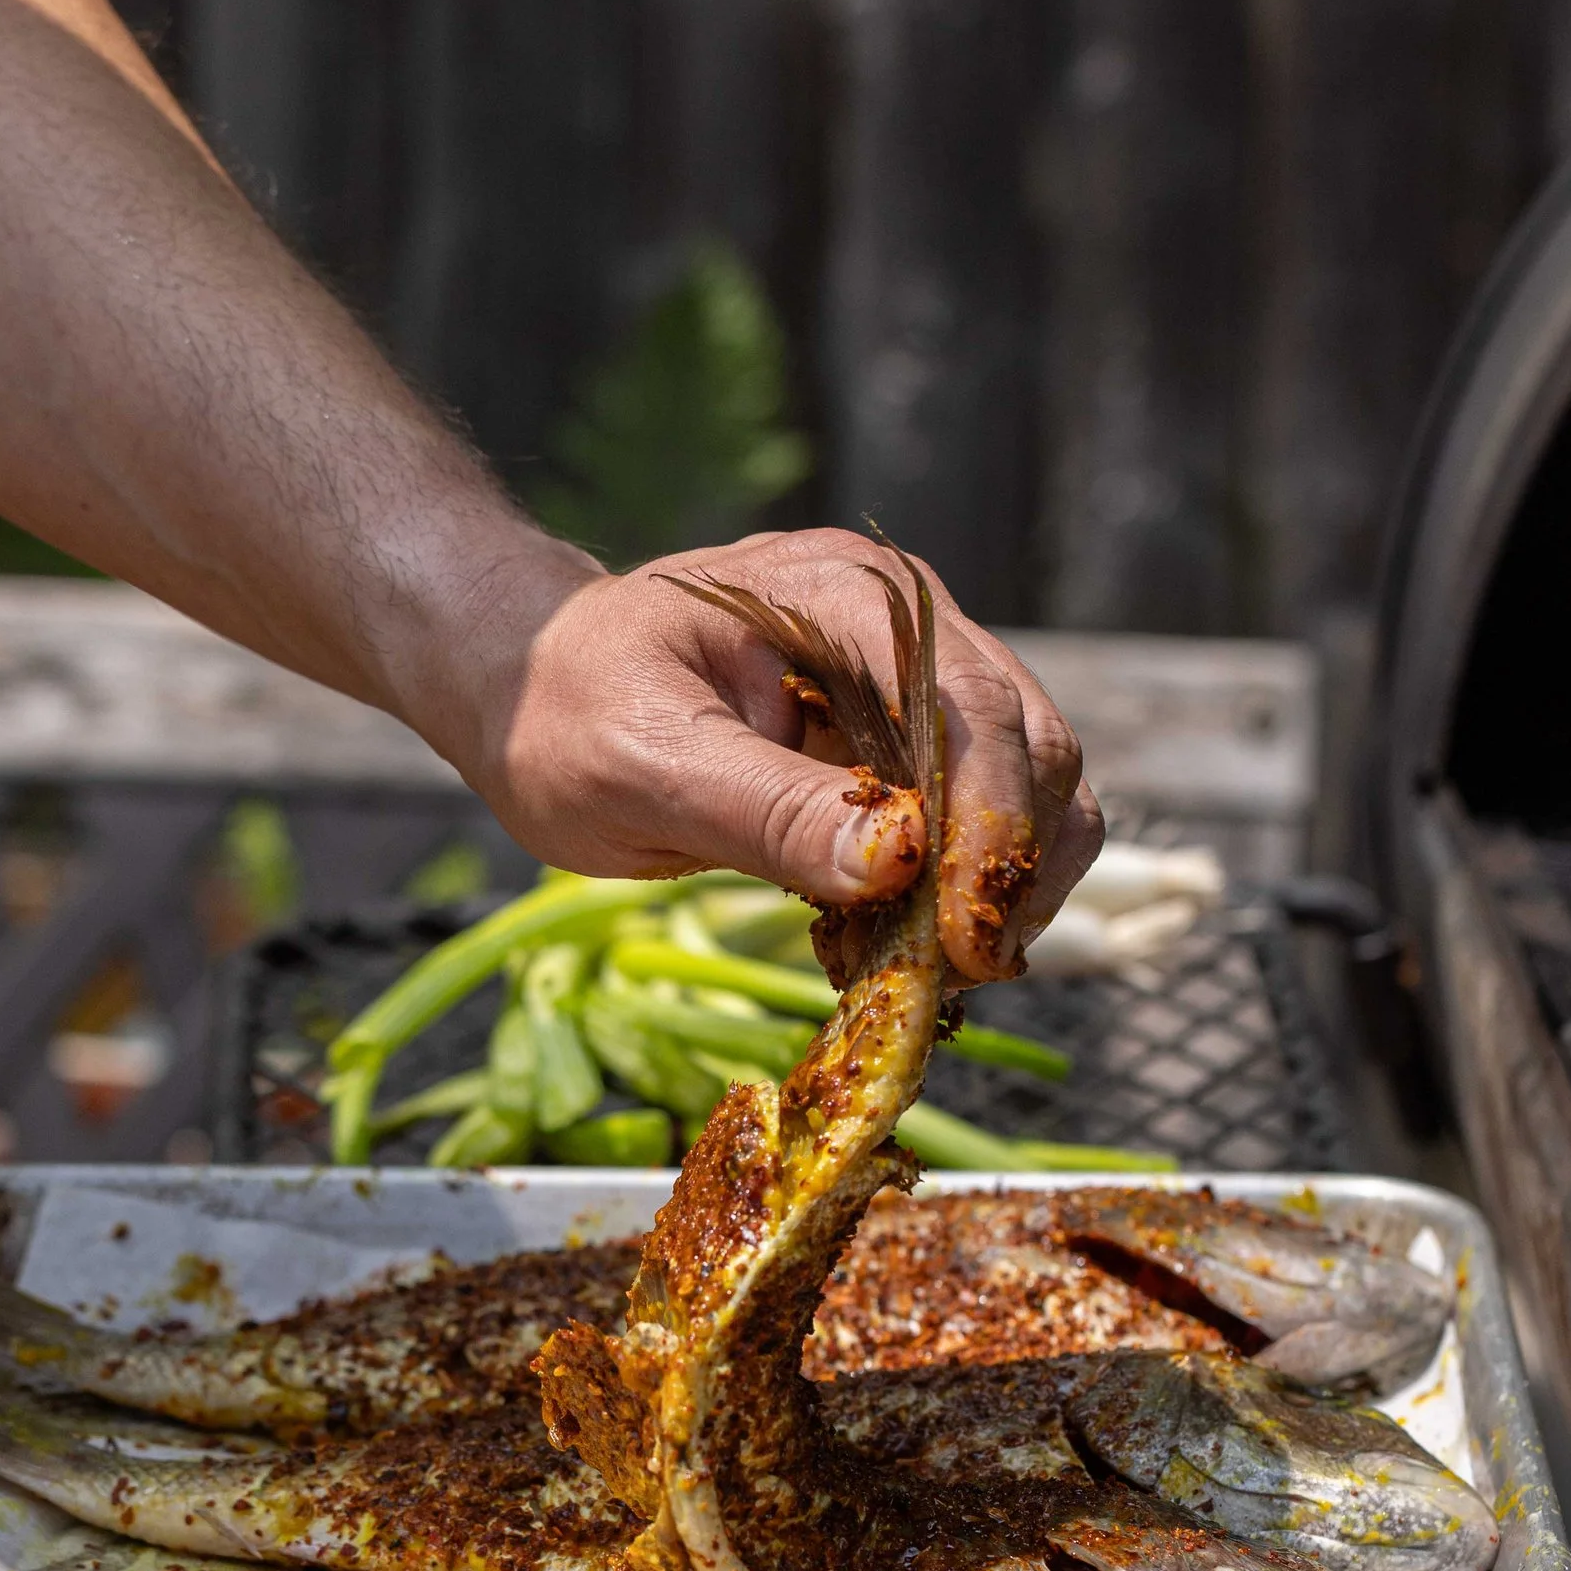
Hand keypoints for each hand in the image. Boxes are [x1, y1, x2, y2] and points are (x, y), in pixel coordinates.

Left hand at [464, 527, 1101, 984]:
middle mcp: (907, 624)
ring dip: (1007, 886)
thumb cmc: (567, 713)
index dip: (990, 826)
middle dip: (1013, 867)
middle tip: (954, 974)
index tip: (966, 941)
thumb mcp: (643, 765)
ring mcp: (919, 682)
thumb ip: (765, 810)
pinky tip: (907, 941)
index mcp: (845, 597)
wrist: (534, 694)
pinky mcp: (912, 744)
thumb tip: (894, 866)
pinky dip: (970, 892)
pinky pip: (987, 821)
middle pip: (1032, 744)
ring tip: (933, 966)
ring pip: (1036, 787)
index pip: (968, 707)